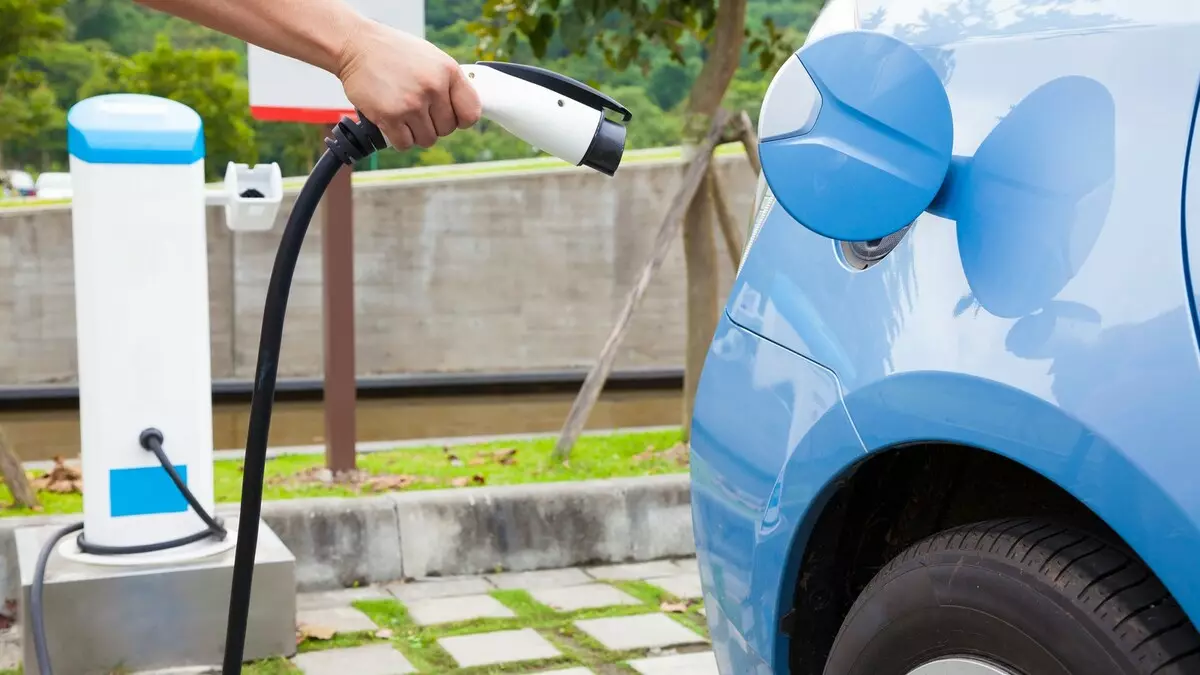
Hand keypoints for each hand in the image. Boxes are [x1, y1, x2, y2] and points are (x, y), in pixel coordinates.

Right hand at [336, 21, 481, 149]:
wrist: (356, 46)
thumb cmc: (394, 52)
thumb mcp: (432, 58)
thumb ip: (450, 83)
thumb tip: (464, 111)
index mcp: (448, 71)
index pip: (471, 113)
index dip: (460, 119)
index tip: (450, 116)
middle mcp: (433, 87)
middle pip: (447, 129)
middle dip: (433, 124)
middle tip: (418, 110)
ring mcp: (412, 103)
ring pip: (427, 140)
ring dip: (416, 133)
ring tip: (404, 114)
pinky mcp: (390, 116)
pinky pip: (405, 144)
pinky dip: (399, 138)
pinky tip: (393, 122)